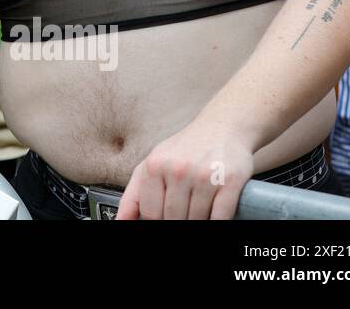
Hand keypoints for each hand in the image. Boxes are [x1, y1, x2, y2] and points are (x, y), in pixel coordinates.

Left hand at [116, 121, 253, 219]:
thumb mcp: (153, 162)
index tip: (163, 214)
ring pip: (196, 220)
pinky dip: (217, 220)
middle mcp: (177, 170)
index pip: (149, 212)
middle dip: (177, 219)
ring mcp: (203, 176)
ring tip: (198, 205)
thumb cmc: (185, 148)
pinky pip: (220, 217)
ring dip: (197, 218)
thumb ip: (134, 193)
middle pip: (172, 218)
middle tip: (183, 208)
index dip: (156, 219)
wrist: (222, 127)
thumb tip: (121, 221)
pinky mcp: (229, 182)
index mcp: (154, 166)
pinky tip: (214, 211)